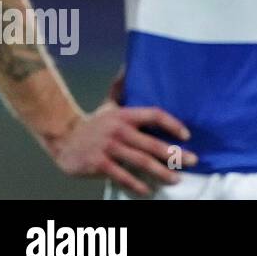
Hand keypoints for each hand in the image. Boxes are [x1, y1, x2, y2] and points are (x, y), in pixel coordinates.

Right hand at [50, 102, 195, 196]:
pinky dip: (135, 183)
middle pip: (152, 143)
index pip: (155, 116)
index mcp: (125, 115)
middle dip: (175, 154)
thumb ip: (121, 88)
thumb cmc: (93, 123)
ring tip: (176, 178)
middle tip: (193, 160)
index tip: (187, 135)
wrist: (63, 138)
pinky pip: (121, 176)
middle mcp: (119, 130)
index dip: (173, 124)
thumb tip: (127, 66)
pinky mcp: (98, 164)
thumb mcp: (109, 104)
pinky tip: (148, 189)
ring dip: (160, 171)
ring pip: (140, 161)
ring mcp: (108, 148)